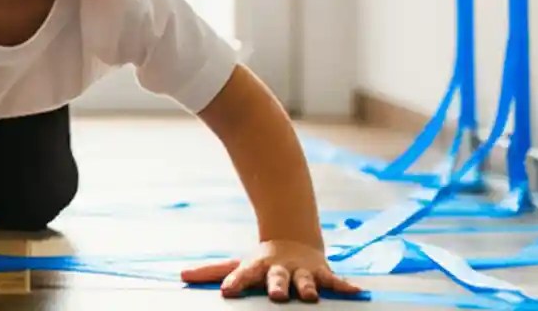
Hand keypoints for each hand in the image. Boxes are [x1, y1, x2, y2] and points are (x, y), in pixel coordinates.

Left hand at [180, 240, 361, 302]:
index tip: (226, 292)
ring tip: (309, 296)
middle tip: (276, 296)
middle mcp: (280, 268)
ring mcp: (303, 271)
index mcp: (258, 266)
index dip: (235, 282)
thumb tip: (181, 276)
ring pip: (306, 280)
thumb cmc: (262, 262)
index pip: (243, 274)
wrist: (294, 240)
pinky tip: (356, 293)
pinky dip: (345, 286)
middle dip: (277, 286)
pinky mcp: (322, 274)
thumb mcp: (239, 264)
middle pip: (277, 277)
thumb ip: (212, 272)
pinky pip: (335, 281)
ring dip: (307, 287)